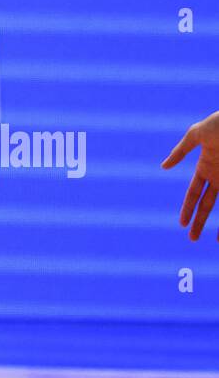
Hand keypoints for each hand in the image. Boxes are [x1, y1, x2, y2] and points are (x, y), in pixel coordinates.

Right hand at [162, 111, 218, 240]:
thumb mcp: (196, 134)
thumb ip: (180, 151)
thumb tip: (163, 167)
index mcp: (206, 167)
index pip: (194, 194)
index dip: (188, 209)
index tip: (182, 224)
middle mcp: (218, 177)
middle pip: (206, 205)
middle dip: (200, 222)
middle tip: (193, 239)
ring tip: (218, 243)